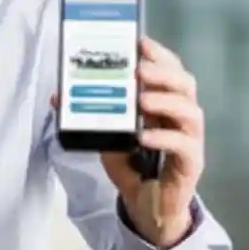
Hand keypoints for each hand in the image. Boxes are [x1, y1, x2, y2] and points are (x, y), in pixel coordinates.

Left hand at [52, 37, 204, 247]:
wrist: (147, 207)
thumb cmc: (132, 165)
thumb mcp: (107, 136)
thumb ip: (91, 115)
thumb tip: (57, 96)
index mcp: (165, 104)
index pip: (171, 71)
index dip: (159, 55)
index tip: (140, 42)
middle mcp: (182, 118)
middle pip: (186, 85)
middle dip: (163, 73)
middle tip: (139, 69)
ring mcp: (190, 140)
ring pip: (191, 113)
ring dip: (166, 101)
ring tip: (141, 99)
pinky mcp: (191, 165)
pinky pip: (185, 147)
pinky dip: (164, 138)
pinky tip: (144, 136)